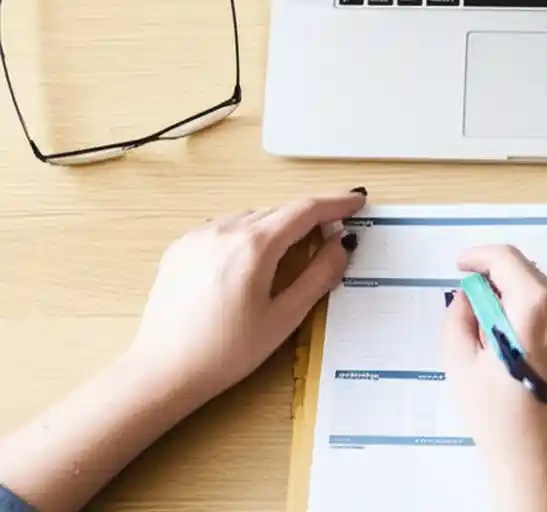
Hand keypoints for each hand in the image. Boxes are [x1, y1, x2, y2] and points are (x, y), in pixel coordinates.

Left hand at [127, 189, 368, 404]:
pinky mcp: (180, 248)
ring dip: (277, 226)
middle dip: (308, 218)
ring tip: (291, 253)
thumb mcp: (285, 317)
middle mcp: (224, 230)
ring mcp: (198, 236)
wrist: (164, 371)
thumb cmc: (226, 352)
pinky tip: (250, 263)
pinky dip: (247, 235)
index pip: (305, 210)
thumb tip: (342, 244)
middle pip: (278, 211)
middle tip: (331, 235)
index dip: (336, 203)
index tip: (356, 200)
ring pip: (251, 218)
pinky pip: (224, 228)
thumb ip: (319, 275)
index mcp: (254, 246)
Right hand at [442, 245, 546, 511]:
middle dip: (500, 285)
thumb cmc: (501, 422)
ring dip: (523, 306)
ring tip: (502, 345)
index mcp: (536, 309)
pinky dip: (545, 327)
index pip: (506, 258)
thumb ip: (459, 318)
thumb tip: (468, 296)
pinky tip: (530, 362)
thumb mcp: (462, 367)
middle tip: (476, 312)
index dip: (479, 256)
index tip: (462, 266)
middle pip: (530, 276)